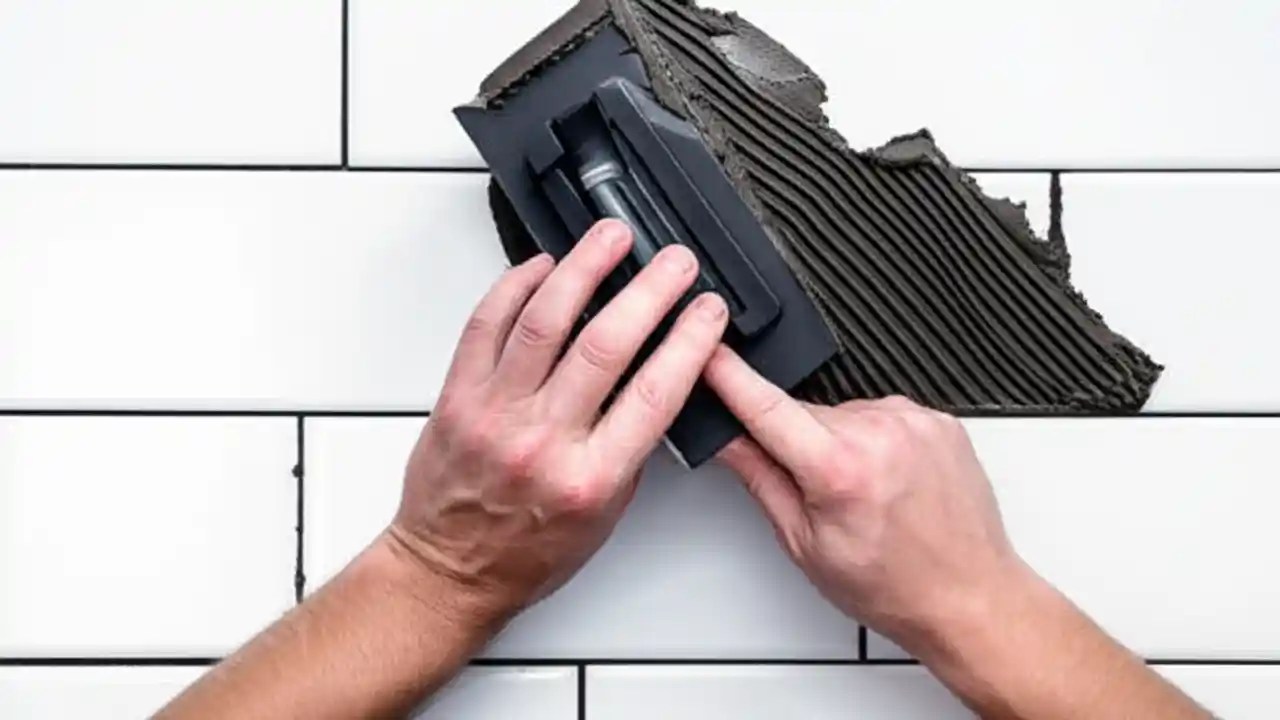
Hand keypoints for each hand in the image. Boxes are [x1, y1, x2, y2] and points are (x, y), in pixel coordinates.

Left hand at [388, 219, 728, 623]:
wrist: (450, 570)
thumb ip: (630, 447)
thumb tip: (654, 379)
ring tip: (611, 237)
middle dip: (650, 290)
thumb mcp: (605, 514)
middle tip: (674, 261)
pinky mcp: (457, 395)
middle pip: (606, 344)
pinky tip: (544, 265)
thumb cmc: (526, 552)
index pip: (655, 393)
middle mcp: (542, 441)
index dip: (690, 340)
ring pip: (544, 320)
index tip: (708, 310)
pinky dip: (516, 286)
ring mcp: (495, 413)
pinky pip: (486, 324)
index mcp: (590, 477)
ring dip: (584, 267)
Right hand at [704, 347, 1023, 658]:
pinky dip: (874, 439)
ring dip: (838, 441)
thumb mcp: (805, 543)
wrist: (969, 597)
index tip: (708, 350)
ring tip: (863, 492)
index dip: (729, 374)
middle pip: (805, 412)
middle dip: (796, 442)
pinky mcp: (938, 419)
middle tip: (816, 492)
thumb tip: (728, 440)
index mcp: (841, 468)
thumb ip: (760, 479)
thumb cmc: (894, 585)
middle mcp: (881, 434)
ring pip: (844, 413)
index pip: (766, 405)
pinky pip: (883, 414)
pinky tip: (888, 479)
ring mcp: (915, 422)